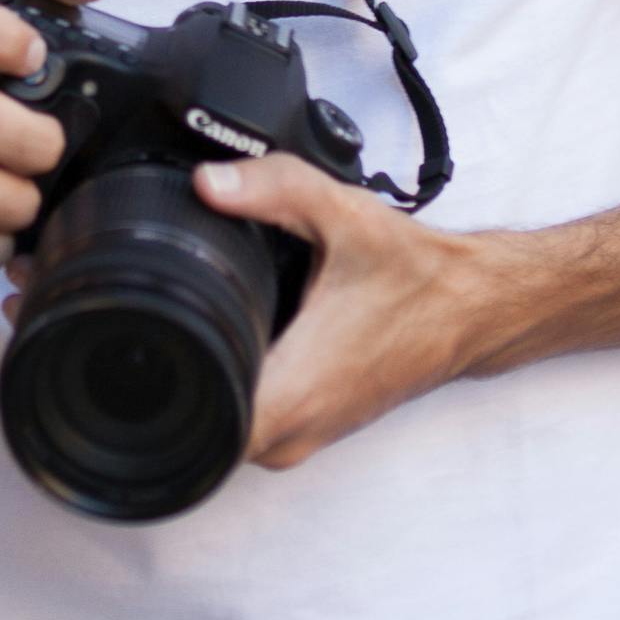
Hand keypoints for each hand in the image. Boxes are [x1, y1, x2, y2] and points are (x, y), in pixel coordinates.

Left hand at [191, 155, 526, 468]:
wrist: (472, 307)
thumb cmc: (418, 274)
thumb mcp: (343, 215)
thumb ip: (271, 189)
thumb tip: (207, 182)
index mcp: (295, 391)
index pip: (197, 430)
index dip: (158, 396)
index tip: (146, 349)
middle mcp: (295, 429)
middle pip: (195, 426)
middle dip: (173, 372)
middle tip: (170, 314)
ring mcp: (304, 436)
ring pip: (220, 425)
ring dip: (205, 376)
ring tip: (211, 318)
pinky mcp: (311, 428)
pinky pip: (249, 418)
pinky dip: (236, 379)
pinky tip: (244, 335)